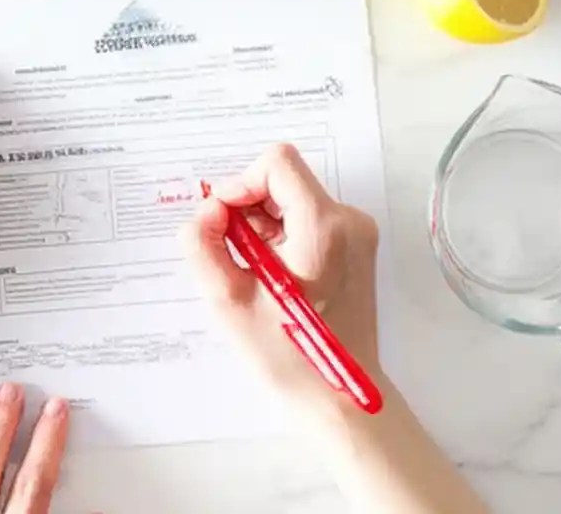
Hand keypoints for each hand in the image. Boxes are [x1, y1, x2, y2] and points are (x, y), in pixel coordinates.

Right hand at [180, 144, 380, 410]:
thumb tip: (206, 212)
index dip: (239, 185)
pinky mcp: (354, 251)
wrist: (335, 397)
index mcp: (324, 225)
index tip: (223, 223)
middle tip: (233, 256)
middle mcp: (348, 221)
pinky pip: (308, 222)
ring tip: (252, 274)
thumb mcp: (228, 299)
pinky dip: (281, 239)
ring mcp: (356, 236)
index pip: (276, 163)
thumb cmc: (288, 357)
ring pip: (293, 201)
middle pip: (284, 181)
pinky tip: (271, 278)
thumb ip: (203, 243)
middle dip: (248, 210)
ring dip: (262, 227)